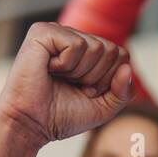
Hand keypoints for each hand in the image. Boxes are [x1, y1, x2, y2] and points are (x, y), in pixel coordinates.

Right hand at [0, 23, 133, 145]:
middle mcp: (73, 38)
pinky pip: (77, 45)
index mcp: (87, 51)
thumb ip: (124, 92)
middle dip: (97, 77)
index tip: (86, 92)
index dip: (110, 81)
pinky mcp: (43, 32)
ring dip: (81, 73)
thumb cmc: (62, 116)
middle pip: (112, 50)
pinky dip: (67, 65)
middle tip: (73, 86)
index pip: (121, 56)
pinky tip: (49, 69)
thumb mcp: (104, 108)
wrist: (30, 124)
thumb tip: (127, 68)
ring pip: (97, 47)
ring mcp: (58, 32)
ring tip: (61, 78)